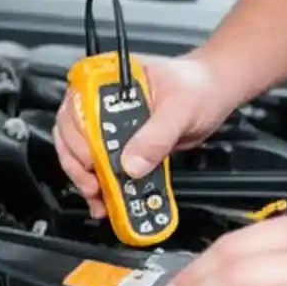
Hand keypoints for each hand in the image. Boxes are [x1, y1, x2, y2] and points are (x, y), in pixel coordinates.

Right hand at [54, 55, 232, 217]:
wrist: (215, 94)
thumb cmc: (197, 87)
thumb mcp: (179, 109)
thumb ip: (156, 136)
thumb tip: (131, 165)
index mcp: (107, 82)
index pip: (76, 108)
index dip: (76, 137)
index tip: (90, 162)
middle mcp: (100, 101)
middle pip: (71, 134)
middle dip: (78, 165)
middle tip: (93, 188)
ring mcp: (108, 124)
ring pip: (81, 153)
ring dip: (86, 179)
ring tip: (99, 202)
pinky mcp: (120, 145)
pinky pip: (102, 166)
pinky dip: (102, 185)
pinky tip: (107, 202)